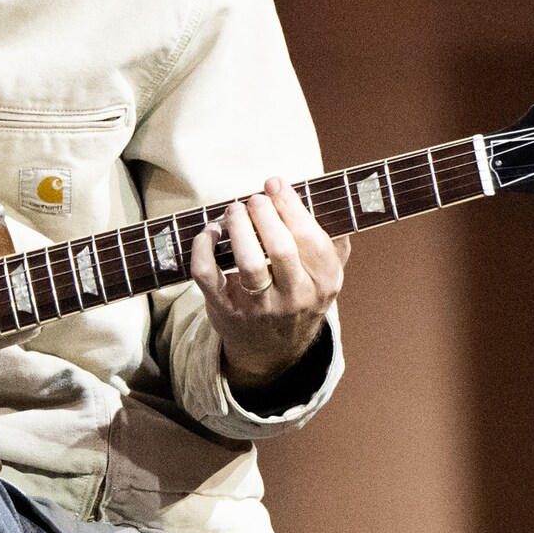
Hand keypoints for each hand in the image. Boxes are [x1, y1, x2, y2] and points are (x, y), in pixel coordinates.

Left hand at [188, 177, 349, 386]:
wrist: (274, 349)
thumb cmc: (299, 296)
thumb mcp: (325, 275)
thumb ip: (331, 241)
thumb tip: (326, 197)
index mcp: (323, 281)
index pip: (310, 238)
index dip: (290, 205)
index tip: (275, 183)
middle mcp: (295, 296)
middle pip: (281, 249)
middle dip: (264, 215)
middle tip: (254, 199)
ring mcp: (259, 307)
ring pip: (248, 263)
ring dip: (238, 229)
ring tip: (233, 210)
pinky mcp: (226, 310)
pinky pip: (208, 276)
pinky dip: (202, 249)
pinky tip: (209, 232)